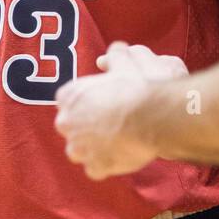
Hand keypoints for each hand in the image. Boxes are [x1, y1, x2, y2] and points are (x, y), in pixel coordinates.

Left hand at [54, 42, 188, 179]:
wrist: (152, 116)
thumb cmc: (137, 88)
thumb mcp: (125, 64)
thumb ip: (116, 56)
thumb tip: (116, 49)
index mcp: (68, 96)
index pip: (69, 101)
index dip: (87, 103)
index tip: (102, 103)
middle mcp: (66, 123)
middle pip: (72, 126)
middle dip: (86, 126)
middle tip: (110, 122)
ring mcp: (79, 148)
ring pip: (81, 150)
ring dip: (93, 147)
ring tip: (115, 141)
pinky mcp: (94, 167)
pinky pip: (96, 168)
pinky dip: (105, 164)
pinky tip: (120, 154)